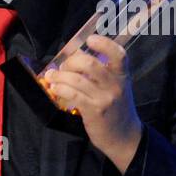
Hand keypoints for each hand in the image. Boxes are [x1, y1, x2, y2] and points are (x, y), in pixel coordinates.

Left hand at [43, 35, 142, 172]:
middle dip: (71, 61)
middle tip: (64, 66)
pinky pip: (73, 94)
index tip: (90, 39)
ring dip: (60, 76)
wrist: (124, 136)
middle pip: (91, 64)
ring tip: (52, 76)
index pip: (119, 54)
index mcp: (123, 75)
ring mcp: (105, 98)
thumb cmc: (116, 109)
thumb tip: (76, 60)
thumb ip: (103, 74)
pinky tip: (55, 87)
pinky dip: (60, 88)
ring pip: (78, 80)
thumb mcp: (117, 88)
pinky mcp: (94, 111)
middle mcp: (116, 85)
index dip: (104, 44)